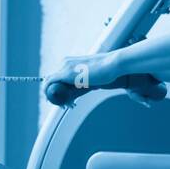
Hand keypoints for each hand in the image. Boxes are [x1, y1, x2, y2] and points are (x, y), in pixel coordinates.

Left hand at [43, 53, 166, 106]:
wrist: (116, 64)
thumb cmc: (114, 69)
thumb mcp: (103, 75)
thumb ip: (100, 80)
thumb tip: (119, 87)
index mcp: (74, 61)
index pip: (61, 76)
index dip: (61, 89)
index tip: (68, 101)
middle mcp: (67, 62)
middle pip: (53, 80)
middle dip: (57, 94)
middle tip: (66, 106)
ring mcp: (65, 67)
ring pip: (50, 83)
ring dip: (55, 97)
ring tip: (66, 106)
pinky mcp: (65, 74)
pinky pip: (50, 85)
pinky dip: (53, 96)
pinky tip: (63, 104)